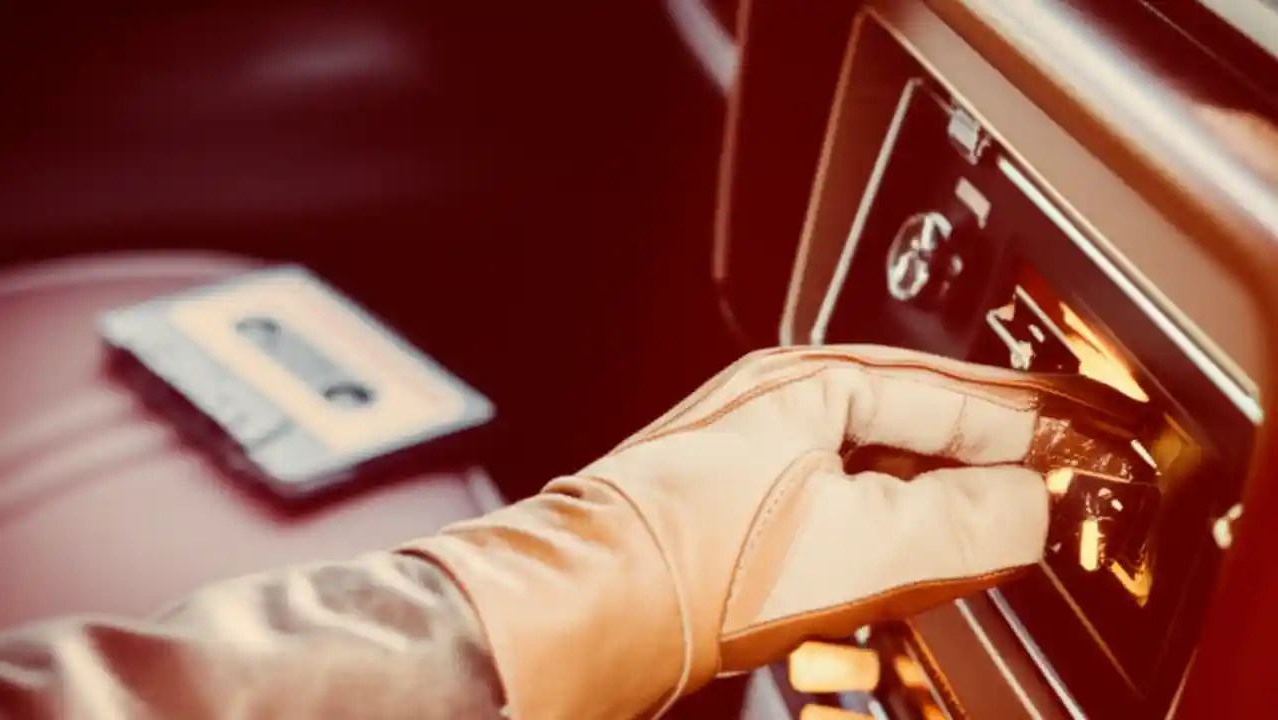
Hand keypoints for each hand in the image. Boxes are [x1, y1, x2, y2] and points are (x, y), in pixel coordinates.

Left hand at [404, 345, 1136, 718]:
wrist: (589, 611)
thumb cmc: (689, 559)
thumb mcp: (859, 543)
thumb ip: (967, 522)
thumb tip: (1028, 508)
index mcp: (814, 385)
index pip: (953, 393)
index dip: (1028, 423)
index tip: (1082, 441)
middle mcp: (779, 406)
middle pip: (914, 428)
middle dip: (980, 465)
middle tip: (1044, 485)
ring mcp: (752, 457)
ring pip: (873, 478)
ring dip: (921, 519)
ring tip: (959, 548)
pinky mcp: (734, 512)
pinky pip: (831, 517)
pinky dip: (869, 552)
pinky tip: (873, 595)